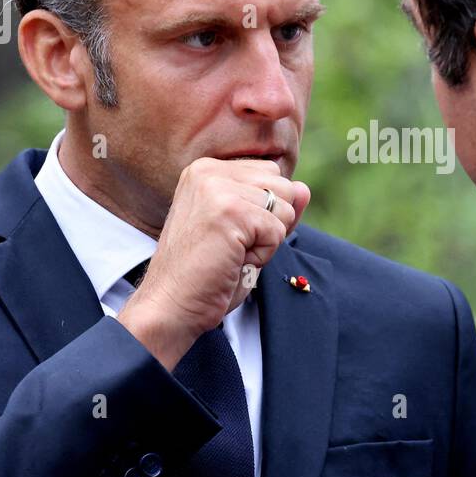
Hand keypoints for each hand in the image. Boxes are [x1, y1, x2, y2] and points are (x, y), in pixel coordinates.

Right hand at [118, 158, 309, 370]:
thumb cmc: (206, 275)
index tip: (229, 235)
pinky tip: (232, 262)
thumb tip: (304, 188)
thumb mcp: (245, 234)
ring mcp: (217, 188)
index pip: (270, 175)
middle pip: (283, 187)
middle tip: (232, 248)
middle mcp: (209, 171)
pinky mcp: (230, 211)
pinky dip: (263, 255)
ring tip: (231, 255)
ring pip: (284, 209)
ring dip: (267, 241)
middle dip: (270, 225)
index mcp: (207, 170)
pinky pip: (278, 231)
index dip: (264, 213)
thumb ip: (274, 208)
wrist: (171, 306)